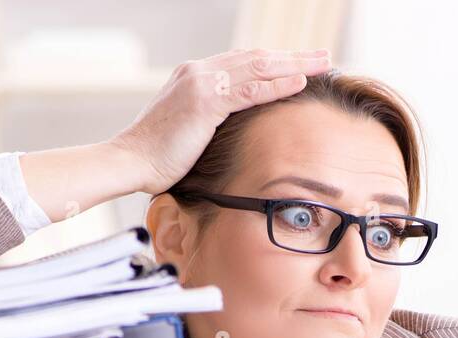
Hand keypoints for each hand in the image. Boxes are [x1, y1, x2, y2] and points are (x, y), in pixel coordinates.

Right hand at [111, 48, 332, 195]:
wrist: (132, 161)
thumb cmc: (158, 156)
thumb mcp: (189, 130)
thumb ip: (211, 120)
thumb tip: (235, 131)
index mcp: (195, 75)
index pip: (244, 61)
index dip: (276, 61)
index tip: (303, 65)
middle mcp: (199, 71)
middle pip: (257, 57)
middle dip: (294, 56)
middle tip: (325, 56)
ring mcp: (202, 83)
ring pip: (258, 67)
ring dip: (295, 64)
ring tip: (324, 63)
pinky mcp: (205, 102)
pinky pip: (250, 90)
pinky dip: (277, 85)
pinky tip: (300, 82)